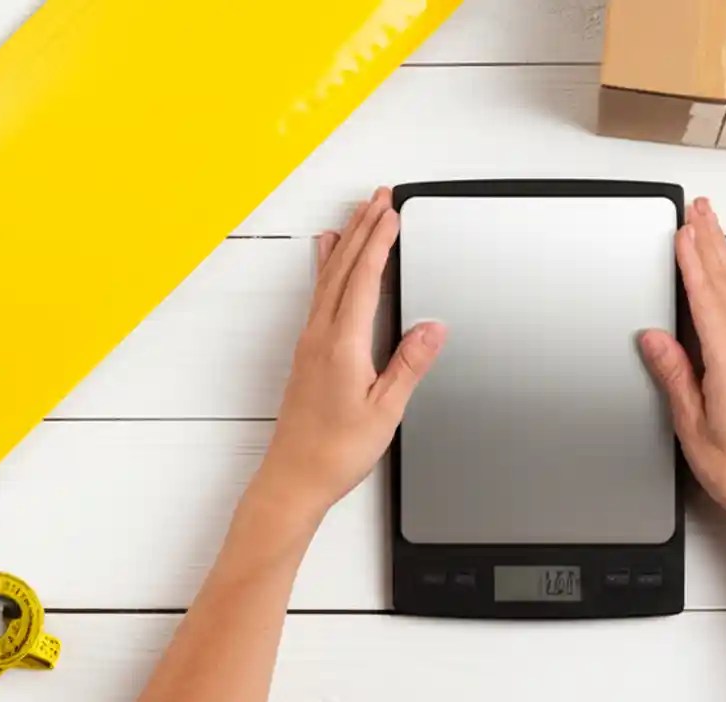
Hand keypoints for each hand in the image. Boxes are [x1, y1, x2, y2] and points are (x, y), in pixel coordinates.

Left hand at [252, 187, 446, 521]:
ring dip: (346, 242)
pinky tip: (325, 258)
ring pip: (329, 277)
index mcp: (342, 344)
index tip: (392, 213)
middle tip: (378, 198)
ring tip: (357, 215)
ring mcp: (310, 342)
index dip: (380, 243)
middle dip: (363, 229)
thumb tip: (432, 326)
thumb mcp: (386, 409)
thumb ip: (410, 363)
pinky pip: (318, 294)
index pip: (364, 279)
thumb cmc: (335, 451)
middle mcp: (321, 336)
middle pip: (343, 268)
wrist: (293, 478)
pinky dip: (327, 267)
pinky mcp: (307, 353)